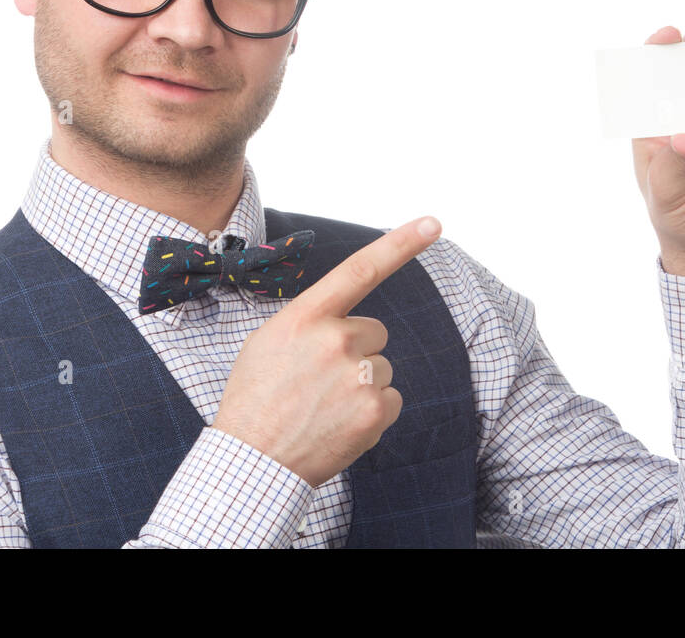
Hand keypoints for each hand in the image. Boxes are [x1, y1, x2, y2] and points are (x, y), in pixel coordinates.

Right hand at [212, 215, 442, 487]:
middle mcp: (336, 339)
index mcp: (306, 316)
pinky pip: (391, 400)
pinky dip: (372, 413)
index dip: (401, 243)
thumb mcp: (268, 342)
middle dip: (357, 352)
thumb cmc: (256, 400)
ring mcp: (358, 375)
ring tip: (323, 407)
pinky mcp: (374, 410)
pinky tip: (339, 425)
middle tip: (320, 381)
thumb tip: (341, 321)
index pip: (360, 269)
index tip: (433, 223)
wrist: (251, 461)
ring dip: (363, 385)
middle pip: (375, 331)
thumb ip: (309, 321)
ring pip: (384, 368)